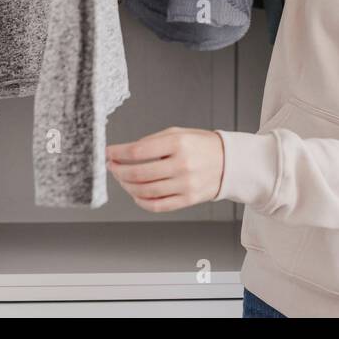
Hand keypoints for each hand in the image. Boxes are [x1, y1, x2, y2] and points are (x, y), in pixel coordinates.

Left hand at [106, 127, 225, 211]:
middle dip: (119, 171)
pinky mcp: (188, 200)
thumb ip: (151, 142)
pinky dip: (141, 201)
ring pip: (144, 191)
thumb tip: (123, 153)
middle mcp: (182, 165)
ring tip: (123, 179)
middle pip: (138, 173)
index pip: (138, 151)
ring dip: (127, 186)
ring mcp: (185, 185)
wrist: (229, 162)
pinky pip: (157, 205)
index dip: (118, 153)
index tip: (109, 153)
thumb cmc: (201, 146)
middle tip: (113, 167)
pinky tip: (136, 194)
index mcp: (178, 144)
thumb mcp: (178, 133)